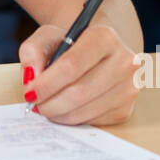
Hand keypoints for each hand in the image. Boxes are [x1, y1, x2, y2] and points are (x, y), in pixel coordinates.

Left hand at [18, 21, 139, 125]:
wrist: (98, 53)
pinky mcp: (126, 109)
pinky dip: (72, 119)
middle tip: (35, 104)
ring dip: (58, 114)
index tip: (30, 92)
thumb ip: (32, 51)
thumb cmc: (71, 45)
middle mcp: (124, 61)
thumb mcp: (48, 37)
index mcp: (104, 37)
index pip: (71, 66)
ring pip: (85, 111)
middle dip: (50, 103)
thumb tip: (31, 78)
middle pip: (78, 92)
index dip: (46, 83)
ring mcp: (129, 88)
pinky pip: (92, 122)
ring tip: (47, 106)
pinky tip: (65, 108)